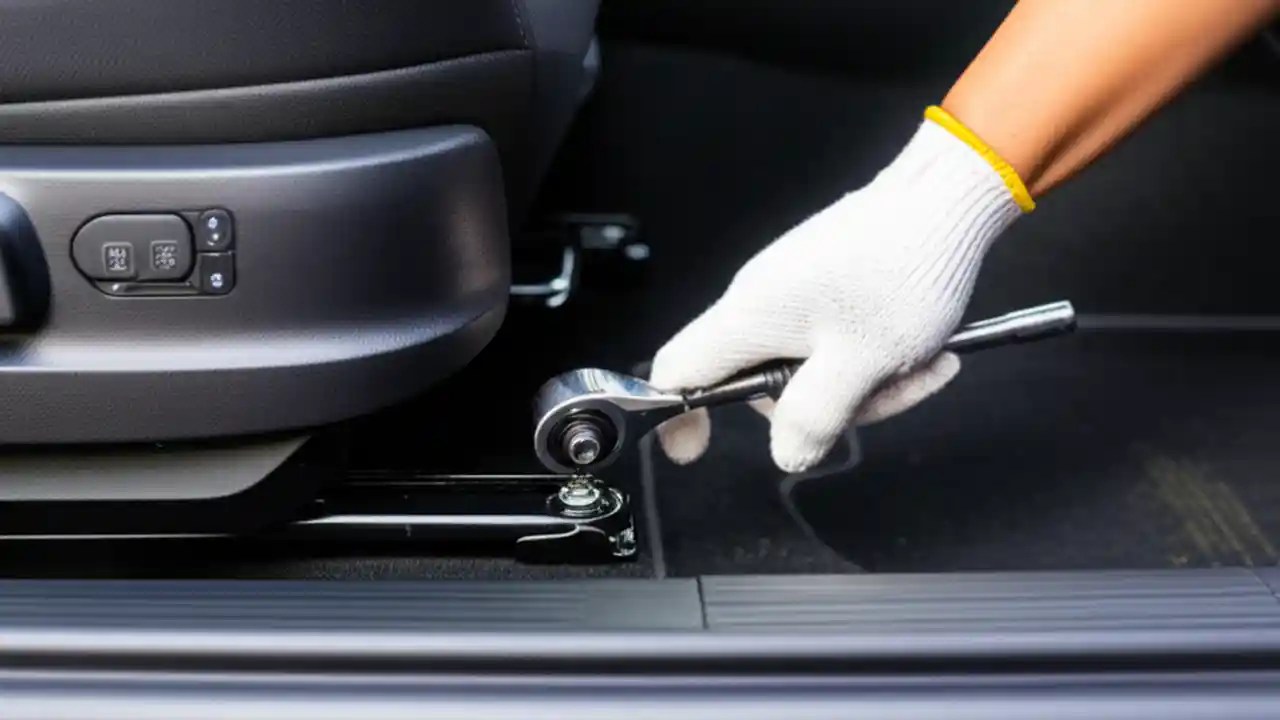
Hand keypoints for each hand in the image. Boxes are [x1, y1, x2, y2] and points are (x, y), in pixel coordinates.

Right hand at [649, 119, 1024, 471]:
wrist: (948, 195)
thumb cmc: (903, 270)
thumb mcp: (862, 363)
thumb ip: (814, 417)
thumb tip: (787, 454)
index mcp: (749, 316)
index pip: (677, 369)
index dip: (676, 415)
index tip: (694, 450)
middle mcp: (759, 298)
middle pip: (759, 381)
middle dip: (819, 407)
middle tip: (878, 395)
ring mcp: (792, 288)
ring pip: (807, 365)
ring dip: (860, 383)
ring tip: (917, 362)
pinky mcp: (824, 281)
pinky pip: (834, 340)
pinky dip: (872, 356)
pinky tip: (921, 347)